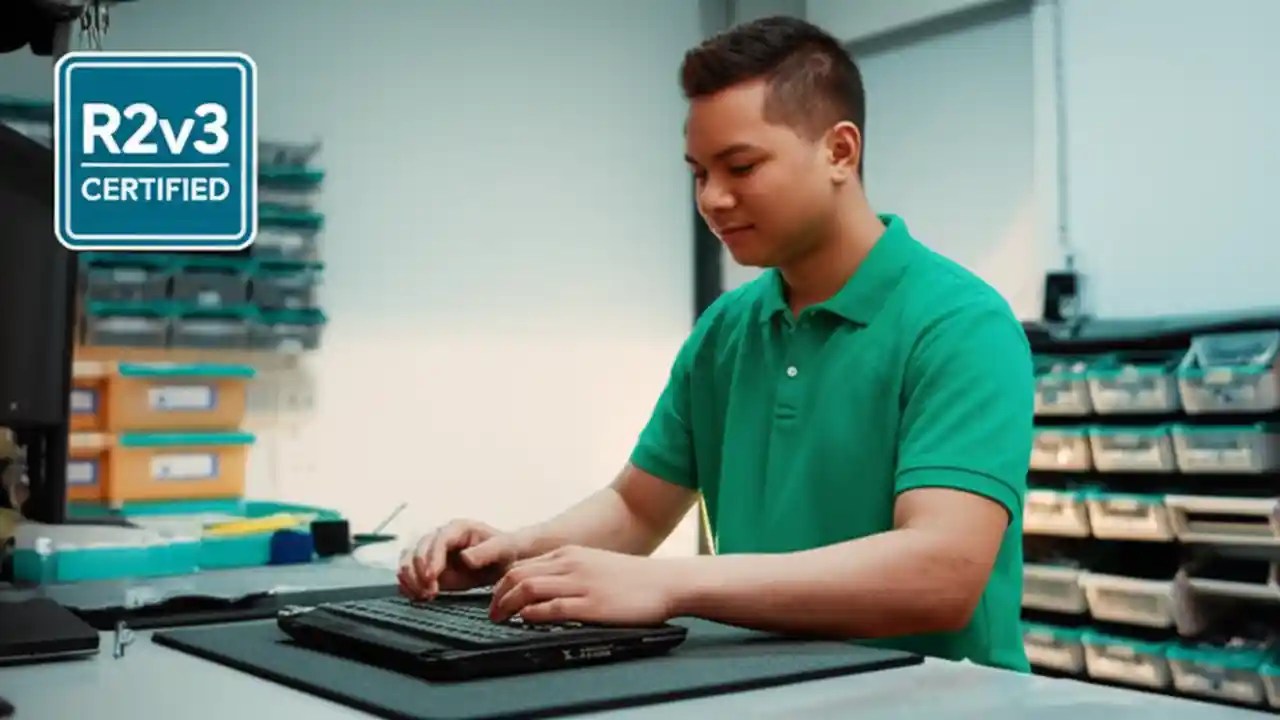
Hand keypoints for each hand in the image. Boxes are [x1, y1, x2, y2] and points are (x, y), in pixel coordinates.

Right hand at [398, 519, 522, 599]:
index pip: (438, 540)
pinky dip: (408, 585)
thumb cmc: (505, 552)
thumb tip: (464, 558)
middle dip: (419, 572)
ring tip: (424, 596)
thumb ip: (485, 552)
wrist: (503, 562)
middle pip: (417, 549)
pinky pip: (408, 573)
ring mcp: (431, 551)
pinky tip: (417, 597)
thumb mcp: (503, 550)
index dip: (432, 558)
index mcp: (458, 528)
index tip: (431, 577)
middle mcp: (440, 536)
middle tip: (430, 593)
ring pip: (407, 560)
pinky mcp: (427, 566)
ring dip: (410, 579)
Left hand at [489, 545, 680, 625]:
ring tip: (501, 619)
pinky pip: (553, 607)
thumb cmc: (632, 579)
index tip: (497, 600)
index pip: (522, 565)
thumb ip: (569, 572)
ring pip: (529, 588)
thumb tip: (542, 588)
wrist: (665, 582)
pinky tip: (526, 620)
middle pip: (518, 575)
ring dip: (508, 605)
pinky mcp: (592, 604)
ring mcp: (581, 583)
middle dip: (498, 596)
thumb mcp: (593, 564)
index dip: (502, 584)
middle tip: (492, 613)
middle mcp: (571, 564)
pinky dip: (533, 614)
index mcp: (569, 554)